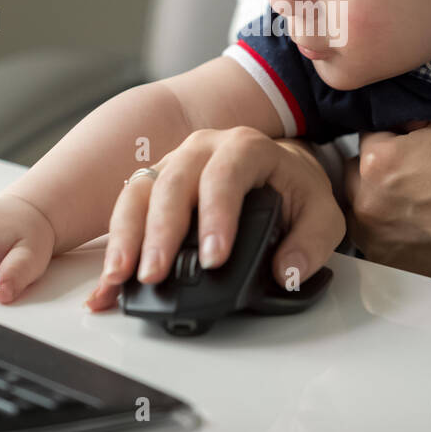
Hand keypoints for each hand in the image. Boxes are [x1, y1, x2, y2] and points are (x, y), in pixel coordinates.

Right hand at [84, 127, 345, 311]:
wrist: (280, 173)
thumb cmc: (296, 191)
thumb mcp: (323, 213)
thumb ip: (313, 242)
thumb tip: (287, 272)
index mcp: (245, 148)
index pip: (225, 175)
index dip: (216, 215)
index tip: (213, 258)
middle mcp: (201, 150)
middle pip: (172, 184)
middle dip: (160, 233)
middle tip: (156, 275)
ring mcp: (172, 166)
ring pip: (139, 194)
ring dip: (126, 238)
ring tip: (120, 278)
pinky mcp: (153, 190)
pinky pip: (126, 213)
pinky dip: (115, 249)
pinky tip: (107, 283)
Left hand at [342, 117, 430, 295]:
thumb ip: (418, 128)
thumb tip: (405, 131)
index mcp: (379, 163)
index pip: (368, 136)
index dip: (392, 135)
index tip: (410, 140)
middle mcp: (370, 206)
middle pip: (354, 177)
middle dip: (377, 171)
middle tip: (412, 172)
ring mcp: (381, 244)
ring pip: (364, 213)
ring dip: (381, 205)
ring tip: (420, 203)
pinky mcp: (399, 270)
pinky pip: (384, 243)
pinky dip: (397, 234)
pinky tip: (428, 229)